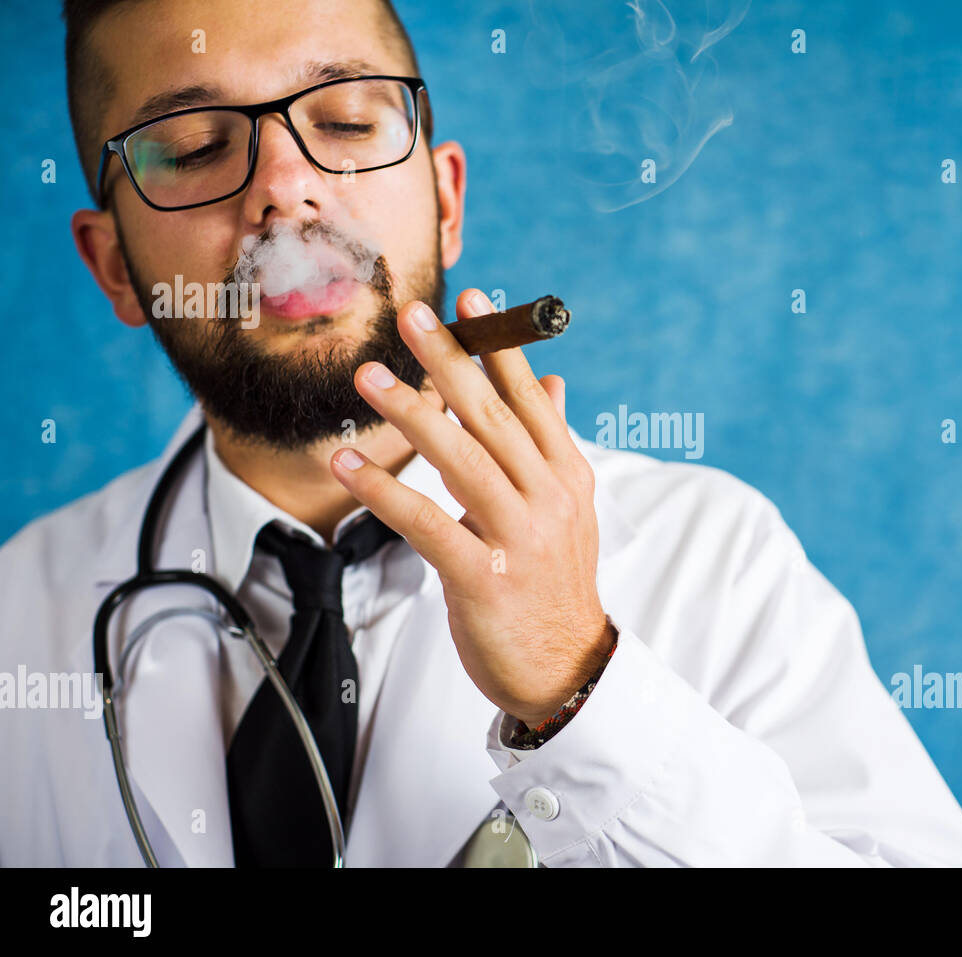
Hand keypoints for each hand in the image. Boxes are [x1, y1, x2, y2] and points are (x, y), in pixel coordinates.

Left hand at [330, 288, 615, 728]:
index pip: (530, 399)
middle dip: (449, 361)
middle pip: (493, 417)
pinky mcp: (486, 579)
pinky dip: (385, 490)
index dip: (498, 347)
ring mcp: (521, 538)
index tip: (471, 300)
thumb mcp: (565, 509)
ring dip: (411, 414)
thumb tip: (551, 384)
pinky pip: (427, 524)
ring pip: (461, 461)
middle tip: (410, 316)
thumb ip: (548, 446)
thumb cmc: (554, 584)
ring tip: (367, 377)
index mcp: (568, 476)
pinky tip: (349, 463)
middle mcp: (549, 498)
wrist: (567, 670)